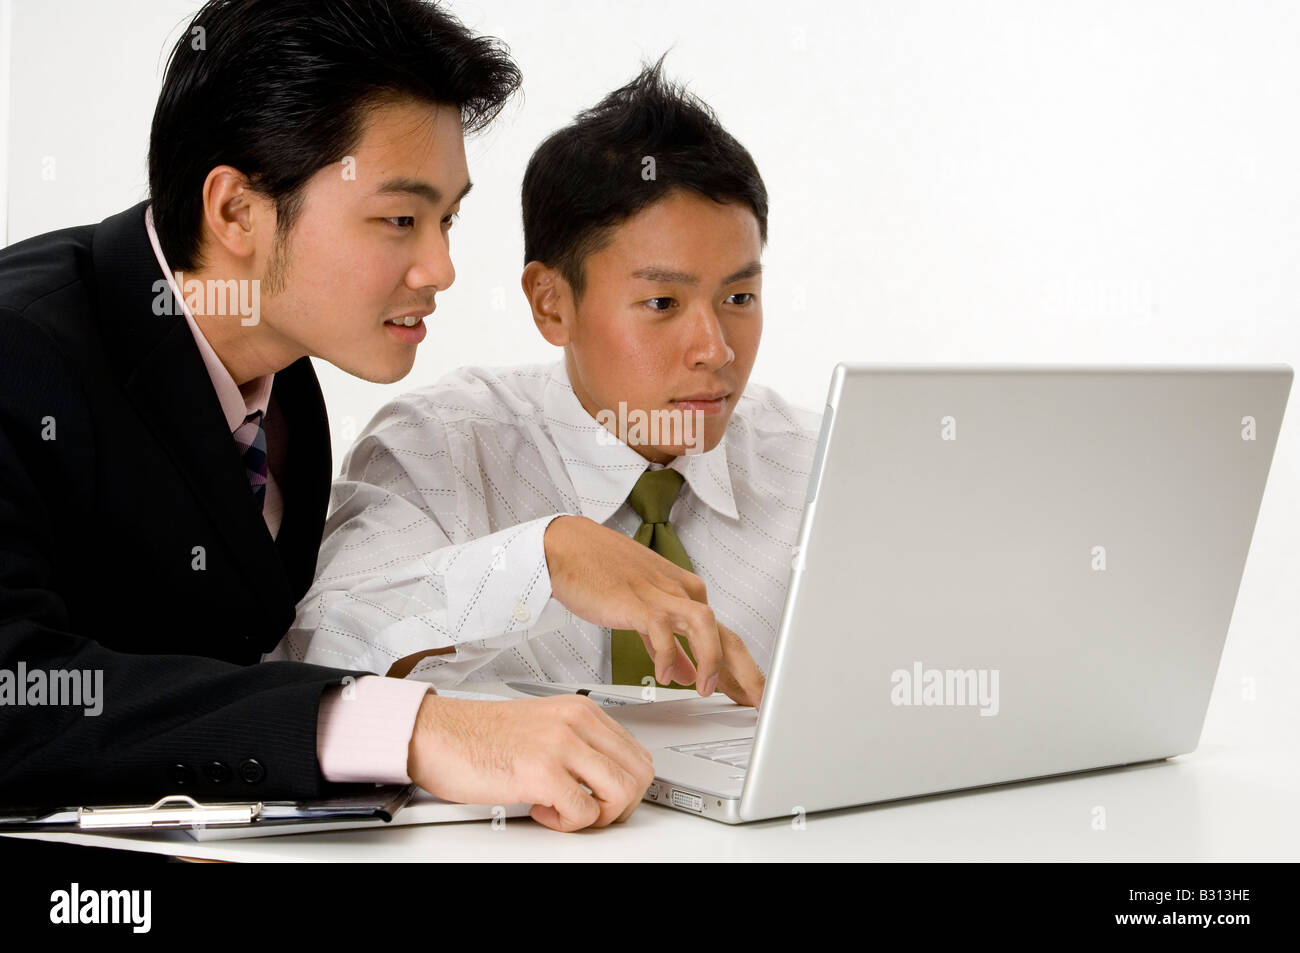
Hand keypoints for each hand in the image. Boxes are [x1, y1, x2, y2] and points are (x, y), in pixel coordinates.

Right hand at [407, 693, 655, 831]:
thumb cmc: (480, 735)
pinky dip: (566, 823)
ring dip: (598, 815)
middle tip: (591, 811)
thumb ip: (578, 741)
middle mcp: (576, 722)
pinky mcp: (542, 772)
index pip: (636, 752)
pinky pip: (583, 813)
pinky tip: (542, 811)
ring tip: (567, 811)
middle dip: (620, 804)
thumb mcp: (544, 725)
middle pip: (638, 773)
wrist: (437, 735)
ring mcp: (561, 745)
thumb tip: (607, 773)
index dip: (626, 786)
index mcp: (581, 710)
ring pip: (621, 792)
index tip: (605, 798)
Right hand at [543, 515, 763, 707]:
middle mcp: (680, 593)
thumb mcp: (643, 614)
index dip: (741, 668)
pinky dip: (668, 655)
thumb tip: (684, 673)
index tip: (749, 692)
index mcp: (684, 594)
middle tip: (757, 699)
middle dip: (746, 672)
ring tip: (707, 690)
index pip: (725, 636)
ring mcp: (661, 595)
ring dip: (712, 662)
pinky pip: (662, 631)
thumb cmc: (600, 574)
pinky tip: (665, 675)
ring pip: (705, 627)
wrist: (568, 547)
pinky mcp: (638, 602)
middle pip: (727, 634)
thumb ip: (666, 644)